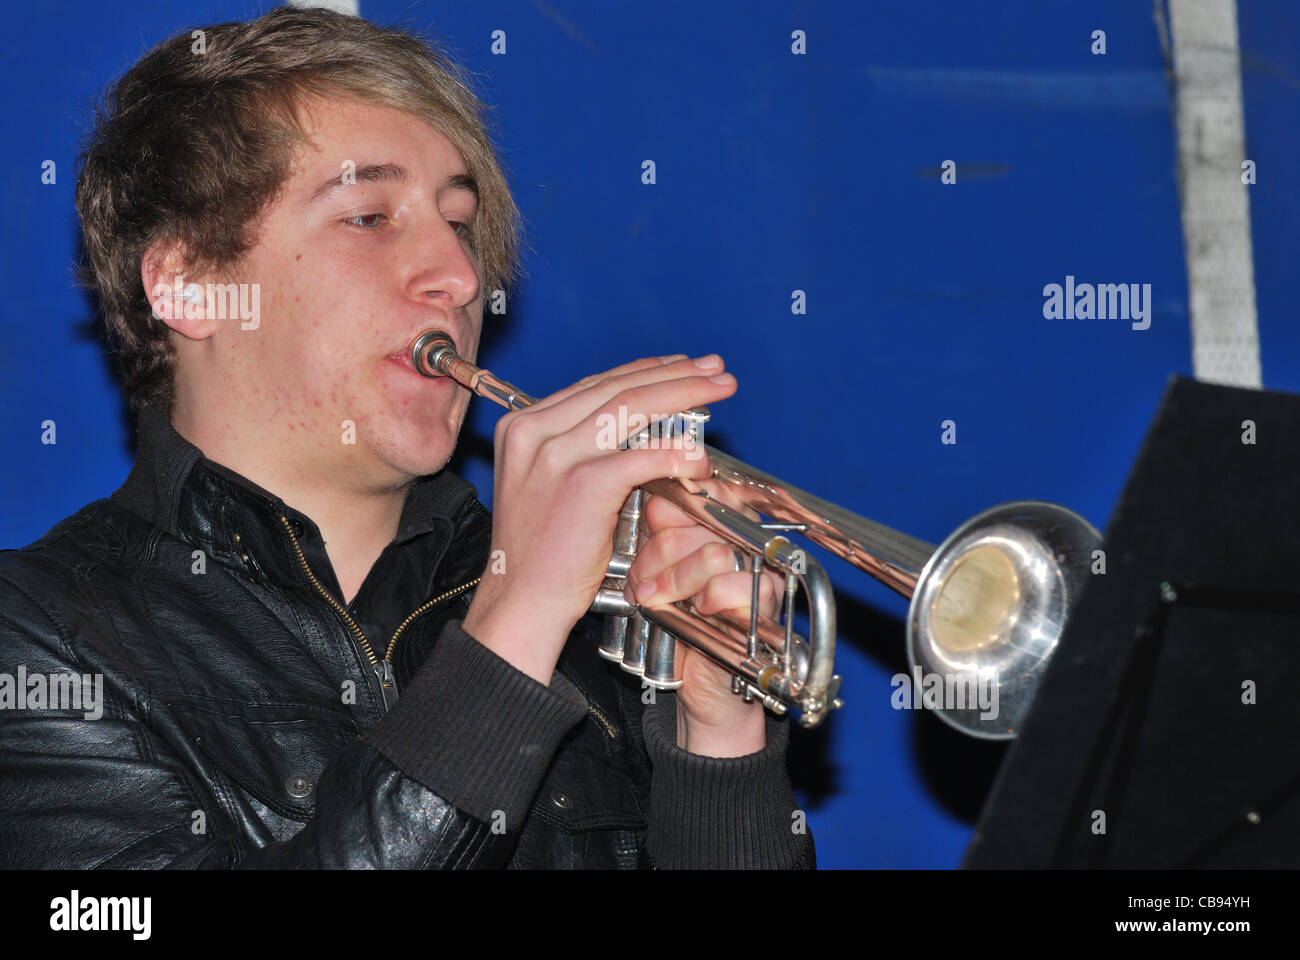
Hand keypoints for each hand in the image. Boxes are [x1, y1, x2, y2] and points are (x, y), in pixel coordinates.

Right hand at [462, 353, 737, 685]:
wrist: (521, 600)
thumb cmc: (540, 555)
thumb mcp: (547, 485)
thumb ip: (581, 451)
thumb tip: (638, 430)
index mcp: (524, 427)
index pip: (595, 384)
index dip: (645, 371)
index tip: (681, 366)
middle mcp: (536, 432)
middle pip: (617, 388)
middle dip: (675, 373)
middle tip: (714, 369)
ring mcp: (557, 455)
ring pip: (633, 409)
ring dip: (684, 395)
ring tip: (719, 390)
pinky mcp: (583, 484)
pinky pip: (643, 457)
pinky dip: (678, 454)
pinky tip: (700, 458)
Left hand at [626, 480, 784, 756]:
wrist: (701, 682)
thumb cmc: (680, 624)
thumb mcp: (659, 572)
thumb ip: (658, 536)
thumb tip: (654, 502)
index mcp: (723, 522)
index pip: (702, 490)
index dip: (667, 508)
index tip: (647, 532)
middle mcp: (746, 539)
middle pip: (700, 520)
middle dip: (657, 554)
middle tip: (640, 583)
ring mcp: (758, 569)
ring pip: (712, 554)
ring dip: (673, 580)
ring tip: (654, 600)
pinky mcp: (764, 603)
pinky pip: (730, 587)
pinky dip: (705, 599)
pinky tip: (696, 612)